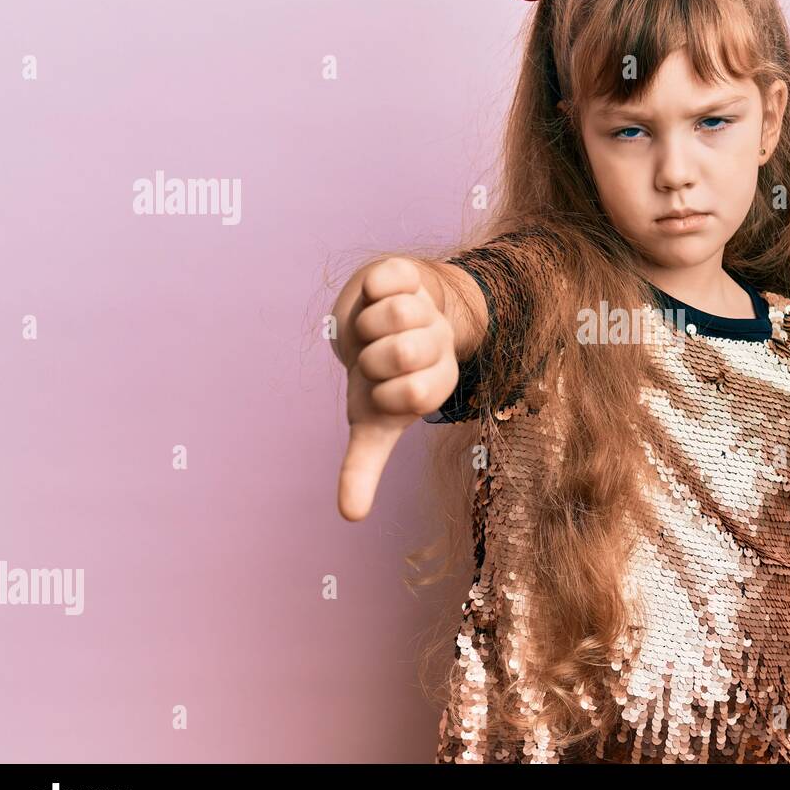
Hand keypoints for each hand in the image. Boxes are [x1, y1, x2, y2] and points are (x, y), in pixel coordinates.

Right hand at [336, 257, 459, 520]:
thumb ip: (362, 465)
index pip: (418, 396)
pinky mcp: (412, 273)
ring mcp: (428, 309)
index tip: (382, 389)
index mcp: (435, 384)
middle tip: (378, 353)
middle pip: (403, 353)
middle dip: (374, 356)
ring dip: (371, 324)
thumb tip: (350, 516)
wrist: (384, 320)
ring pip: (398, 314)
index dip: (387, 392)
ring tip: (378, 327)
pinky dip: (370, 291)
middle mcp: (439, 348)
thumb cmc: (377, 376)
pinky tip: (379, 296)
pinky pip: (387, 280)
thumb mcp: (370, 420)